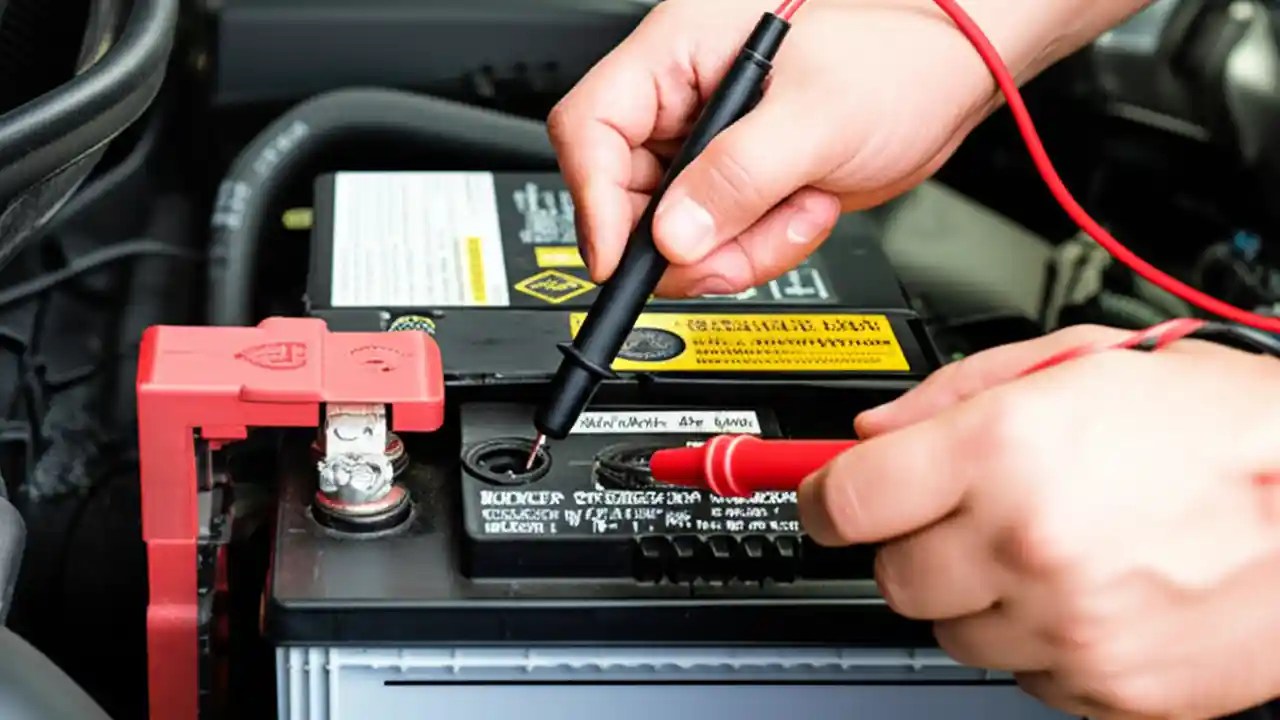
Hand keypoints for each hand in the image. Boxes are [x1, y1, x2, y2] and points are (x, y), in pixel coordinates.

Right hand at [548, 0, 1071, 295]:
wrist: (952, 83)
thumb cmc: (897, 58)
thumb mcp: (815, 118)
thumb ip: (737, 177)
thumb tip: (672, 235)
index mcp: (680, 51)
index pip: (593, 127)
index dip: (594, 198)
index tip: (620, 259)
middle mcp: (684, 99)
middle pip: (627, 195)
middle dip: (683, 240)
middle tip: (731, 250)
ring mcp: (710, 147)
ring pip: (675, 234)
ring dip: (734, 248)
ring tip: (794, 213)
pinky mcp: (738, 186)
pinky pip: (718, 244)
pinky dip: (758, 249)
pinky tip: (802, 211)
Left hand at [798, 325, 1279, 718]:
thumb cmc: (1219, 425)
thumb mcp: (1075, 363)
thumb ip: (950, 396)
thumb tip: (870, 435)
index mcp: (1004, 451)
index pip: (841, 500)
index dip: (818, 496)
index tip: (820, 497)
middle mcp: (1024, 544)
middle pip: (889, 576)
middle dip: (905, 543)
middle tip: (957, 513)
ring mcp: (1065, 626)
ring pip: (949, 631)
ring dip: (972, 593)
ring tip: (1042, 546)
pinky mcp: (1106, 688)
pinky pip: (1020, 673)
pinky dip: (1034, 638)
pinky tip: (1086, 590)